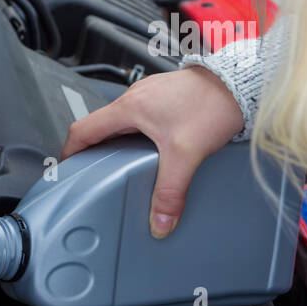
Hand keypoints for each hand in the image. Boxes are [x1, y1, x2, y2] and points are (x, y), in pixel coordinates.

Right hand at [59, 67, 245, 237]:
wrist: (241, 83)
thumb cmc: (213, 104)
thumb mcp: (186, 154)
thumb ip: (170, 192)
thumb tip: (160, 222)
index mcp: (129, 107)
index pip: (82, 129)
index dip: (69, 152)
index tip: (66, 169)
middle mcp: (136, 97)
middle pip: (100, 126)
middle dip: (93, 151)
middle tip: (94, 173)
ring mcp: (151, 94)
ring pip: (122, 120)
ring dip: (117, 141)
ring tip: (122, 165)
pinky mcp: (167, 96)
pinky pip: (140, 116)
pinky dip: (137, 133)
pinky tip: (153, 149)